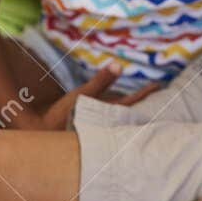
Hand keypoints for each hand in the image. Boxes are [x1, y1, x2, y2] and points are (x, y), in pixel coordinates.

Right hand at [13, 68, 160, 131]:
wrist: (41, 135)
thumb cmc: (61, 116)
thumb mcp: (81, 96)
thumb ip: (101, 81)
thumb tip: (119, 64)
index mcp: (109, 116)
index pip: (133, 102)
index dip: (146, 93)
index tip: (159, 85)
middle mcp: (108, 124)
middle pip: (131, 111)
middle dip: (145, 104)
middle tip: (160, 95)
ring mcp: (100, 127)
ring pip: (121, 115)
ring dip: (131, 107)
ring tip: (145, 101)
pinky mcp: (92, 129)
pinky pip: (110, 117)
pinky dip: (117, 110)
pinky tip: (118, 108)